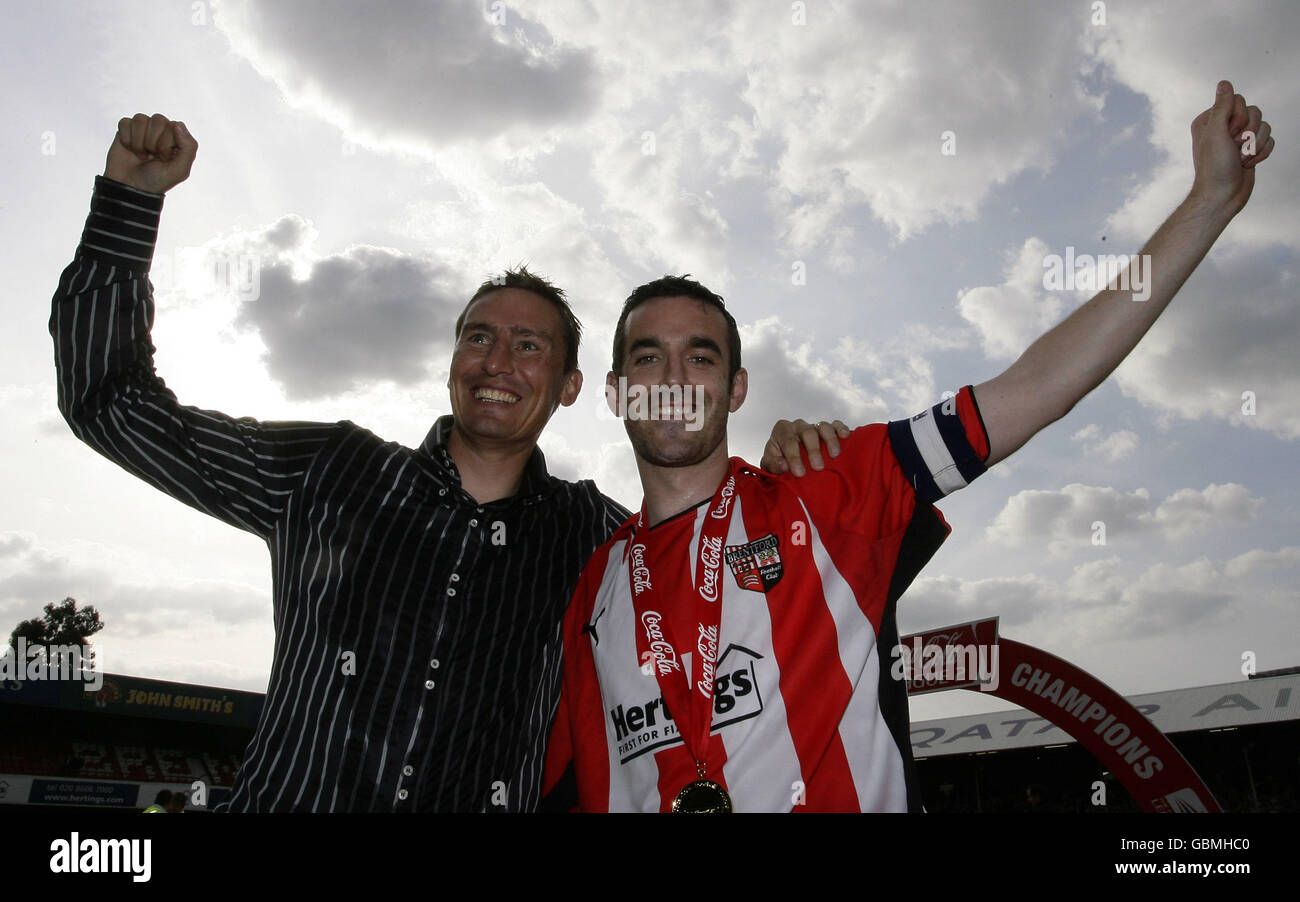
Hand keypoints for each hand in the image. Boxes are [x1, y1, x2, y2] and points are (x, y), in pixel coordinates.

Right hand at [104, 113, 197, 194]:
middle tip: (152, 157)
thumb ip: (188, 148)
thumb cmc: (157, 180)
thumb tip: (177, 125)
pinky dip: (126, 138)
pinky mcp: (126, 130)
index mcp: (177, 138)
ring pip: (141, 118)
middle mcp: (161, 131)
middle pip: (158, 119)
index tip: (164, 158)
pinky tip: (129, 149)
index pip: (175, 125)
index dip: (167, 142)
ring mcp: (143, 129)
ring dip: (139, 141)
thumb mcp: (180, 170)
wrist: (131, 187)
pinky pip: (125, 122)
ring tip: (141, 155)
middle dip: (153, 142)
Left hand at [760, 419, 850, 476]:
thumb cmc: (779, 460)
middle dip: (813, 450)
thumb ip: (774, 465)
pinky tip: (845, 436)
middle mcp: (798, 425)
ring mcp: (813, 426)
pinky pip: (835, 425)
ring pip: (822, 427)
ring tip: (834, 455)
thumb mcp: (769, 464)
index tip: (800, 473)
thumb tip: (784, 466)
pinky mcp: (826, 429)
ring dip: (830, 440)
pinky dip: (840, 429)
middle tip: (818, 467)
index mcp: (782, 431)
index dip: (794, 458)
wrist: (787, 458)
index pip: (788, 442)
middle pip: (807, 433)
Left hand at [1189, 81, 1272, 216]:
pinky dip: (1263, 152)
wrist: (1222, 196)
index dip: (1239, 117)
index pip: (1237, 100)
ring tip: (1242, 159)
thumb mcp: (1216, 133)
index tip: (1228, 135)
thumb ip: (1222, 107)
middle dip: (1250, 132)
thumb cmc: (1214, 167)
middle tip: (1235, 148)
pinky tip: (1249, 164)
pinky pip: (1270, 139)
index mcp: (1210, 120)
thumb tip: (1224, 83)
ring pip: (1264, 125)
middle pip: (1254, 111)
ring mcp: (1239, 138)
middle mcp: (1223, 127)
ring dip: (1257, 144)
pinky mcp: (1251, 148)